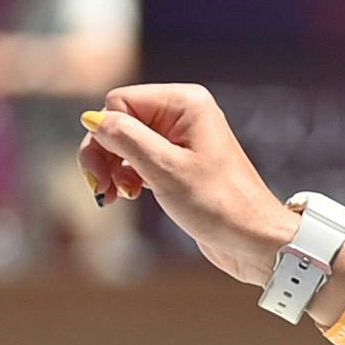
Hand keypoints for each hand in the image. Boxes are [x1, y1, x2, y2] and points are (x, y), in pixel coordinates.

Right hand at [78, 82, 301, 286]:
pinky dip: (126, 175)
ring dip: (111, 167)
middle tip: (98, 187)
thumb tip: (91, 118)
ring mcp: (181, 137)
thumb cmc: (219, 204)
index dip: (105, 134)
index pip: (118, 102)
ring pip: (124, 141)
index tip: (100, 171)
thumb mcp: (164, 168)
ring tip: (114, 195)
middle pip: (118, 121)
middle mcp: (183, 113)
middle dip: (102, 153)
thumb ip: (124, 137)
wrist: (254, 241)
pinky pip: (137, 158)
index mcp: (186, 102)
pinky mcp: (179, 162)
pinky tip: (128, 194)